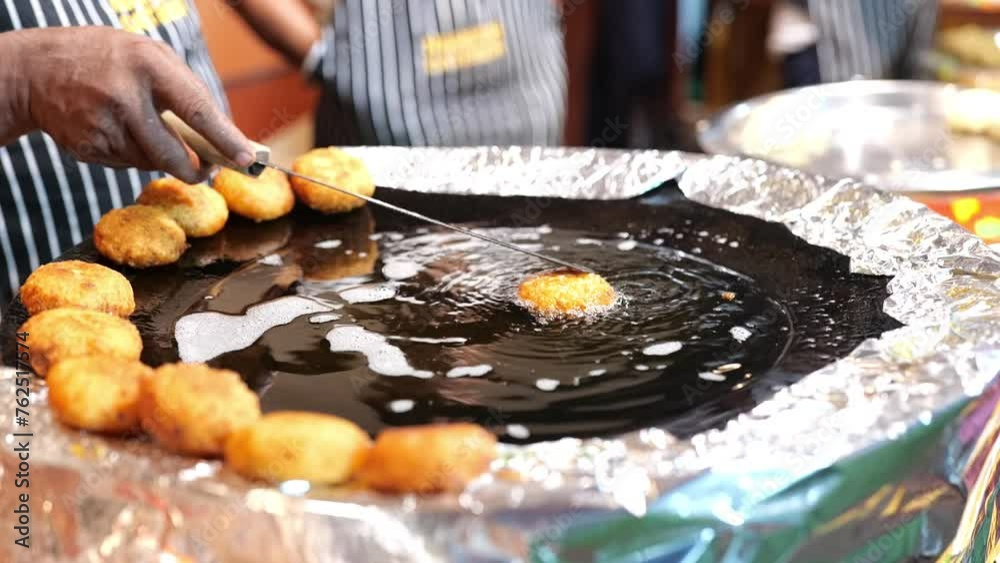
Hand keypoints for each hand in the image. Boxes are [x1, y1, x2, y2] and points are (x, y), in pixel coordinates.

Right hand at [8, 27, 252, 182]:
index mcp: (147, 64)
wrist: (35, 70)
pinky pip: (127, 165)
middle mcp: (124, 96)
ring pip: (152, 163)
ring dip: (160, 157)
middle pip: (174, 153)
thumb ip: (186, 90)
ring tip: (142, 128)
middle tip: (206, 171)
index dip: (224, 138)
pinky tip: (116, 131)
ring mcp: (103, 125)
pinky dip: (132, 155)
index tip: (246, 158)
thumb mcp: (148, 56)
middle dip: (195, 169)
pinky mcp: (88, 147)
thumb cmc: (108, 61)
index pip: (197, 109)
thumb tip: (225, 134)